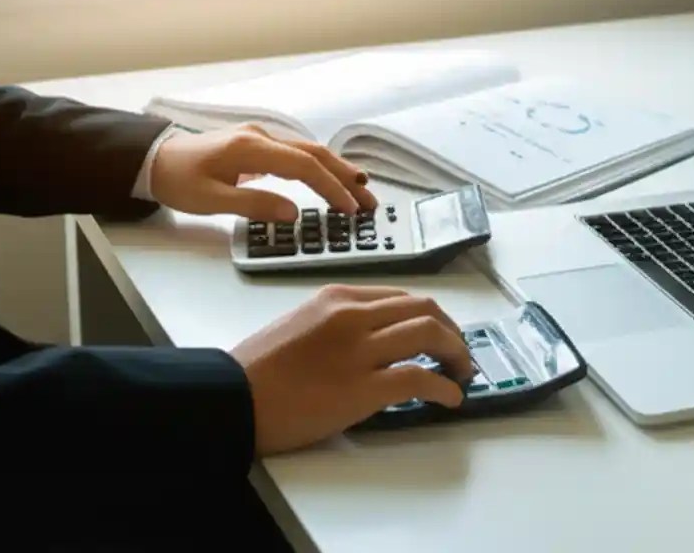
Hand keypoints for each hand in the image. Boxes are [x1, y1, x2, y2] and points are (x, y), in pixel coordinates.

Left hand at [150, 123, 377, 220]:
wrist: (153, 159)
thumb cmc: (178, 180)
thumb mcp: (209, 200)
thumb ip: (253, 205)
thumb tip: (293, 213)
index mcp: (250, 148)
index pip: (304, 167)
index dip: (331, 187)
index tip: (350, 209)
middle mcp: (260, 136)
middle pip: (314, 153)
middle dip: (345, 176)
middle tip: (369, 201)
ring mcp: (259, 137)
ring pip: (309, 150)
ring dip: (336, 170)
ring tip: (360, 190)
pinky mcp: (257, 144)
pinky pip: (297, 152)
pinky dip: (319, 165)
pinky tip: (331, 178)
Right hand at [230, 285, 474, 455]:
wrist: (232, 397)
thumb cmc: (257, 370)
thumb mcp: (301, 325)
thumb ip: (338, 325)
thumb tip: (373, 343)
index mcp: (336, 298)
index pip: (400, 297)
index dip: (430, 316)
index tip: (439, 332)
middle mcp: (352, 315)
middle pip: (425, 308)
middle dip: (451, 330)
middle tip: (458, 352)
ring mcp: (359, 350)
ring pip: (430, 333)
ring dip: (456, 353)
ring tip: (461, 372)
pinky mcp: (362, 387)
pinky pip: (419, 378)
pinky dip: (444, 387)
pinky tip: (450, 396)